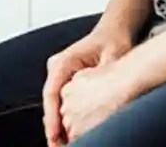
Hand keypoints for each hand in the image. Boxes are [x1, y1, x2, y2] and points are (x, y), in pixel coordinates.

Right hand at [42, 27, 133, 145]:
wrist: (114, 30)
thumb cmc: (113, 39)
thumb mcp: (114, 57)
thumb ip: (106, 76)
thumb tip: (105, 97)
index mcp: (63, 62)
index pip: (52, 93)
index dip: (52, 117)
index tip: (53, 135)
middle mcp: (57, 69)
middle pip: (51, 103)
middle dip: (53, 127)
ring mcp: (60, 76)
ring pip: (55, 106)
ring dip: (58, 126)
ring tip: (61, 146)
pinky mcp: (67, 82)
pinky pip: (63, 104)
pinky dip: (66, 119)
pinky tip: (70, 136)